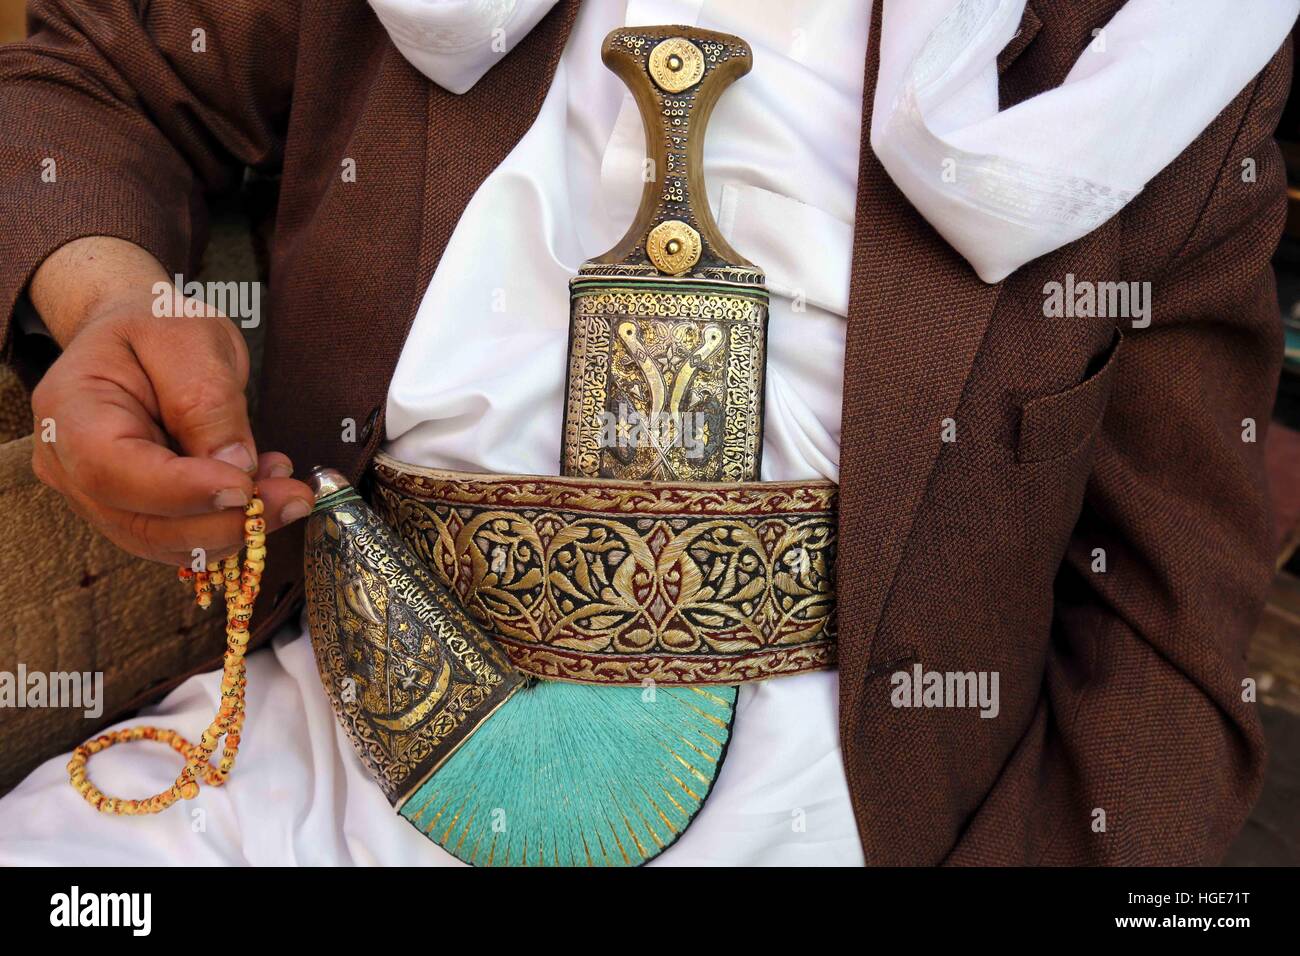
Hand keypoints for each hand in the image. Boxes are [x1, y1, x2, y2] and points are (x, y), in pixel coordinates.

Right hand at [29, 270, 313, 564]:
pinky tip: (265, 493)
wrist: (138, 333)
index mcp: (70, 410)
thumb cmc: (156, 325)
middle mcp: (69, 466)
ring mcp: (97, 497)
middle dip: (224, 520)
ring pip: (165, 541)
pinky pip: (180, 538)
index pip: (111, 469)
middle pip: (141, 520)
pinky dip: (228, 526)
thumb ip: (206, 399)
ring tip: (288, 491)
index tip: (245, 487)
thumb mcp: (187, 336)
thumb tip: (236, 466)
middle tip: (294, 497)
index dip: (180, 490)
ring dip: (234, 529)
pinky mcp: (133, 512)